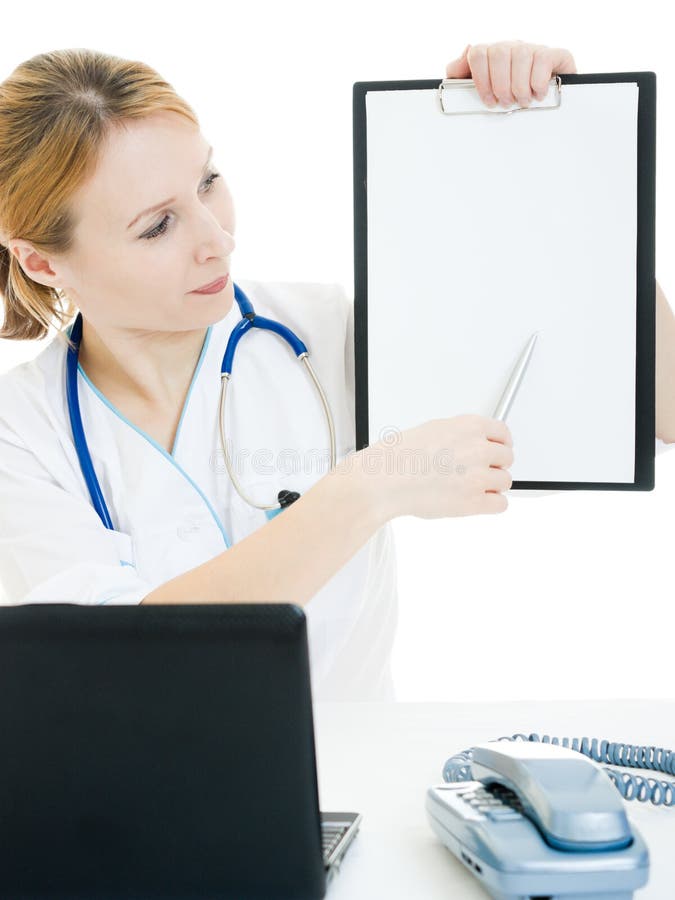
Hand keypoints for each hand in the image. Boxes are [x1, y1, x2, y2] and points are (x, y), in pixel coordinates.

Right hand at [355, 414, 513, 521]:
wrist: (384, 480)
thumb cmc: (399, 456)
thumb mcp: (435, 429)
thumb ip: (462, 434)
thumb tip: (477, 442)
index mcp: (469, 426)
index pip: (503, 433)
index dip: (501, 444)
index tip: (498, 450)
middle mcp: (478, 449)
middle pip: (506, 458)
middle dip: (494, 465)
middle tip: (478, 471)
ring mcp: (477, 476)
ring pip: (504, 481)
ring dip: (491, 485)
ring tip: (470, 487)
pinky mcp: (473, 502)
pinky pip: (500, 504)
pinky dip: (491, 504)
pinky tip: (477, 501)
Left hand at [445, 40, 576, 108]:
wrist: (547, 101)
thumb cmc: (510, 97)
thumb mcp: (481, 90)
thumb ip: (461, 75)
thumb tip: (462, 57)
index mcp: (492, 54)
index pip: (478, 53)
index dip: (481, 80)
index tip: (489, 101)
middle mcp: (511, 47)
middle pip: (498, 52)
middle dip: (500, 85)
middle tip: (506, 102)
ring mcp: (532, 48)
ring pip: (521, 55)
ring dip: (520, 86)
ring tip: (522, 101)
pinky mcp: (554, 54)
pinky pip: (543, 58)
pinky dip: (538, 81)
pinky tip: (538, 94)